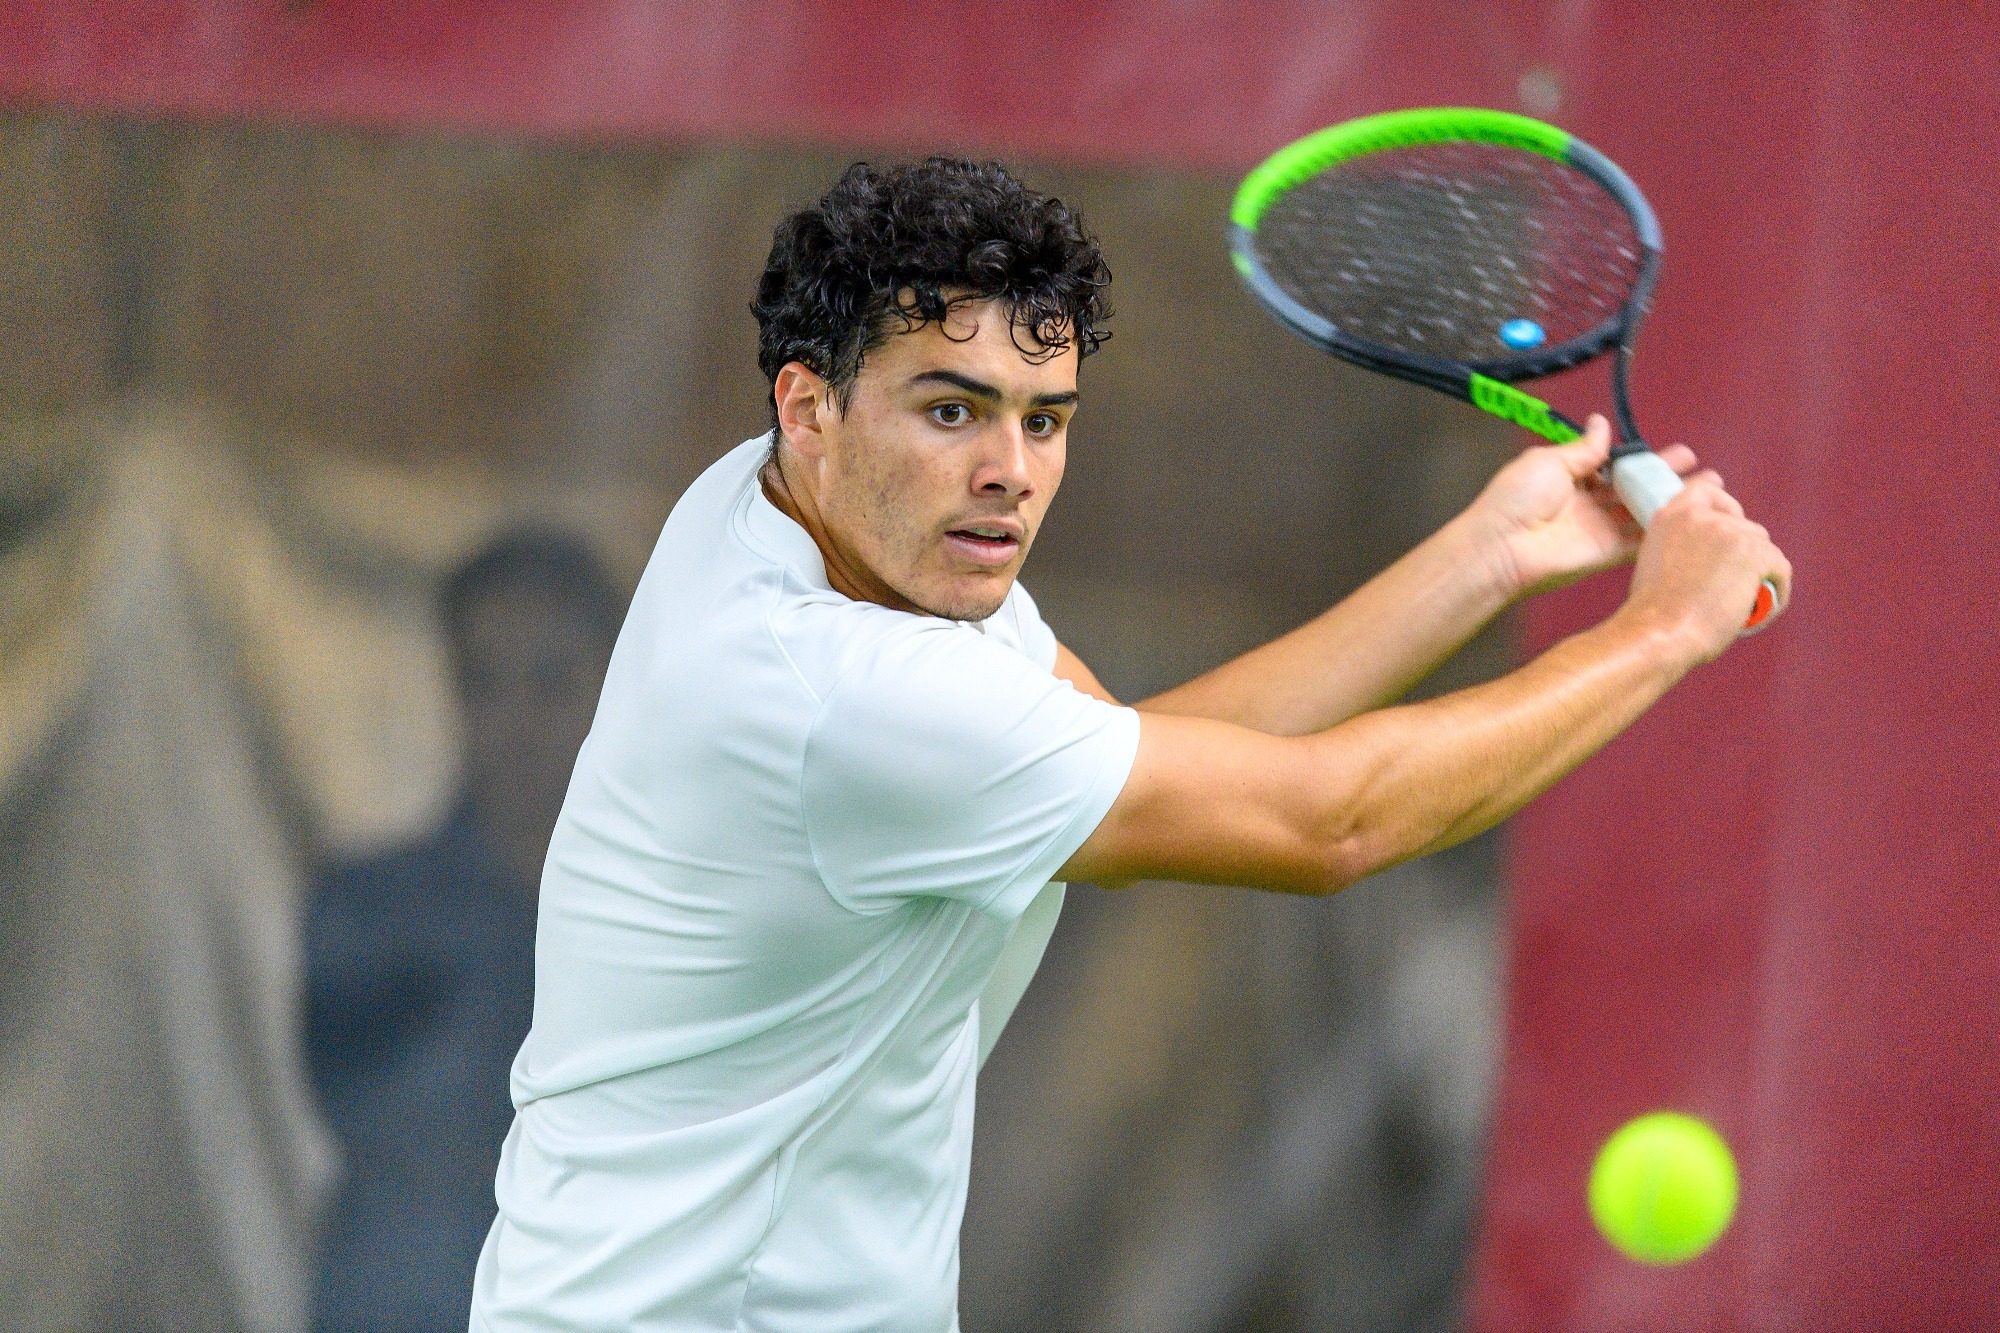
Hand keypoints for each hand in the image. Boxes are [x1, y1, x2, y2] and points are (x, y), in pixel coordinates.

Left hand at [1470, 414, 1708, 599]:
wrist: (1503, 547)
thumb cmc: (1516, 499)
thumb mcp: (1550, 461)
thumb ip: (1583, 448)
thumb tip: (1600, 422)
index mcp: (1569, 477)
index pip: (1612, 464)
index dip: (1638, 457)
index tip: (1665, 448)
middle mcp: (1587, 502)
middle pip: (1631, 487)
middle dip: (1662, 474)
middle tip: (1693, 463)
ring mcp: (1598, 528)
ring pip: (1641, 511)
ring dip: (1671, 498)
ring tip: (1707, 484)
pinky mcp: (1607, 553)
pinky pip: (1640, 540)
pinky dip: (1663, 528)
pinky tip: (1691, 514)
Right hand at [1620, 479, 1791, 663]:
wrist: (1661, 633)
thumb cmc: (1655, 614)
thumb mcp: (1656, 565)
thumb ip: (1680, 548)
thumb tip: (1710, 559)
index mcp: (1671, 516)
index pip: (1706, 491)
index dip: (1725, 505)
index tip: (1733, 523)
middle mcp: (1701, 517)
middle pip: (1745, 526)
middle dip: (1746, 554)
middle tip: (1736, 587)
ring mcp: (1731, 532)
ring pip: (1765, 549)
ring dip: (1762, 574)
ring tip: (1747, 604)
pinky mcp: (1756, 553)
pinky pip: (1781, 569)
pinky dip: (1777, 592)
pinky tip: (1761, 613)